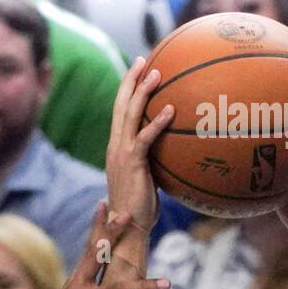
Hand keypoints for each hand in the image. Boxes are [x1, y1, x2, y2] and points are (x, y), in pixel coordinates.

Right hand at [105, 57, 174, 231]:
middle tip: (143, 59)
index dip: (126, 89)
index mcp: (116, 148)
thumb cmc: (139, 208)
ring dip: (143, 92)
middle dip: (131, 81)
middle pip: (121, 106)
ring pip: (131, 116)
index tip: (137, 70)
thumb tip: (170, 150)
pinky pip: (145, 138)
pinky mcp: (133, 164)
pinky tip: (171, 110)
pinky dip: (158, 122)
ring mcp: (122, 154)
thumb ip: (151, 160)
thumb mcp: (145, 178)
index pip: (119, 113)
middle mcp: (115, 147)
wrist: (126, 229)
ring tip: (157, 74)